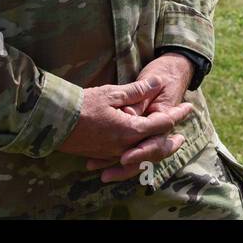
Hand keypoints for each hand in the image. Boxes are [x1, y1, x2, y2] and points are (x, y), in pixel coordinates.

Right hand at [56, 77, 192, 164]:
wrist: (54, 121)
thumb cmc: (82, 104)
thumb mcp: (112, 93)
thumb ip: (137, 91)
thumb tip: (157, 83)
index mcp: (130, 130)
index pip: (161, 123)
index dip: (177, 115)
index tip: (188, 107)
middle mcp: (124, 146)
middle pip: (156, 148)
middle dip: (171, 143)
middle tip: (183, 137)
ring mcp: (113, 153)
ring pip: (142, 156)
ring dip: (157, 151)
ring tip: (166, 146)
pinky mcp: (102, 155)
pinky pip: (127, 159)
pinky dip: (139, 156)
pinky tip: (140, 151)